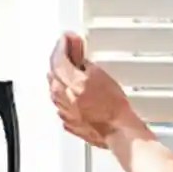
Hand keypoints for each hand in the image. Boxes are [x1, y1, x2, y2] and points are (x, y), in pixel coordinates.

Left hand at [48, 32, 138, 148]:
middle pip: (53, 74)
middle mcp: (64, 98)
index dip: (62, 46)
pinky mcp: (69, 122)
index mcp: (73, 84)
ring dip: (60, 78)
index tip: (65, 40)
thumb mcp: (102, 76)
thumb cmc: (115, 108)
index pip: (59, 59)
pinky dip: (64, 95)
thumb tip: (80, 59)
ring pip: (55, 90)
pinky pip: (61, 104)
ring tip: (68, 71)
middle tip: (67, 51)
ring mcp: (65, 111)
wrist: (119, 131)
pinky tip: (70, 92)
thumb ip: (86, 65)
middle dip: (59, 61)